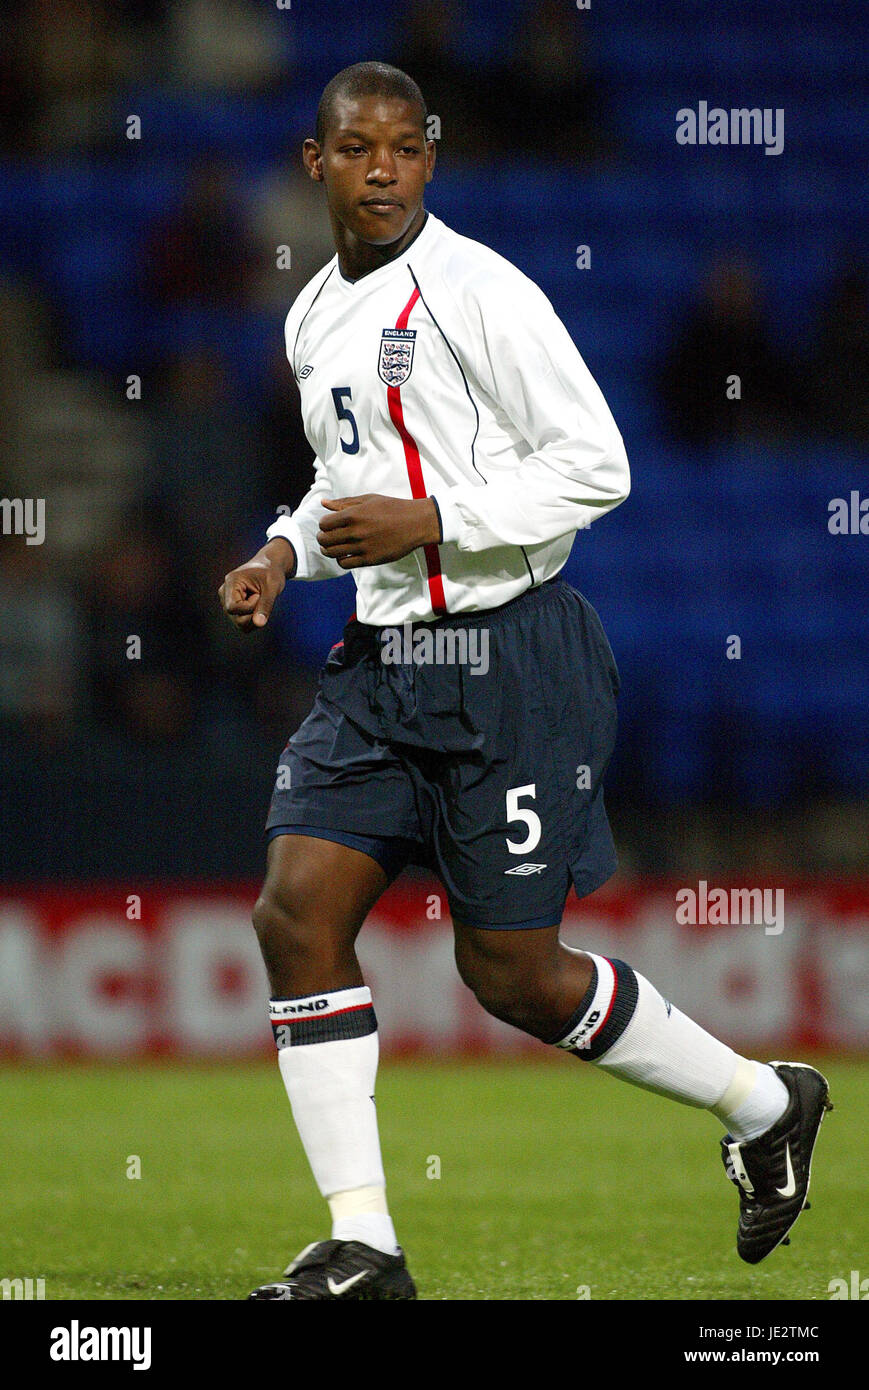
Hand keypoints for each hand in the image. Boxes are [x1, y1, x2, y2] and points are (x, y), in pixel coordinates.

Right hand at [218, 538, 293, 630]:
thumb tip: (259, 624)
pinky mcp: (233, 610)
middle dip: (254, 613)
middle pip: (236, 618)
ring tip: (259, 600)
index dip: (249, 607)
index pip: (232, 608)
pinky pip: (243, 625)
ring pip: (240, 624)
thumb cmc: (271, 573)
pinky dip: (254, 619)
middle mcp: (224, 593)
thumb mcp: (272, 587)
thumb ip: (265, 605)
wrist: (269, 567)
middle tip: (262, 598)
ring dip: (255, 617)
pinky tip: (258, 606)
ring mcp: (227, 602)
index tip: (259, 595)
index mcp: (231, 582)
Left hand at [317, 494, 440, 567]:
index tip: (328, 525)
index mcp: (353, 514)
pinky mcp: (370, 559)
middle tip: (326, 537)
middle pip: (325, 539)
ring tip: (333, 547)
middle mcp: (356, 531)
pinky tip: (345, 555)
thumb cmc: (392, 508)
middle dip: (322, 538)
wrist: (416, 523)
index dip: (323, 525)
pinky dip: (341, 560)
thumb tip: (323, 503)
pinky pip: (345, 564)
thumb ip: (344, 503)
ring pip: (332, 553)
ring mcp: (362, 547)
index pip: (324, 524)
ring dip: (328, 550)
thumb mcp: (368, 500)